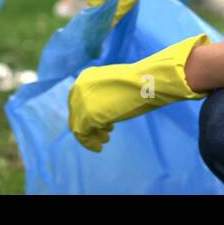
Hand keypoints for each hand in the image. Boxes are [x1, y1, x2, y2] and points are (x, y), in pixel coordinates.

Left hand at [68, 34, 209, 151]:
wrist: (147, 82)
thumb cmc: (139, 83)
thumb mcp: (115, 85)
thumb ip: (103, 95)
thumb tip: (99, 111)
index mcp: (85, 77)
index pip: (78, 101)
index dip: (87, 115)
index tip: (101, 125)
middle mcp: (79, 87)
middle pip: (76, 113)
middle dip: (88, 126)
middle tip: (104, 135)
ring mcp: (82, 101)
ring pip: (77, 124)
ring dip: (90, 134)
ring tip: (106, 138)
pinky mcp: (87, 115)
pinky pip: (81, 133)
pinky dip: (89, 143)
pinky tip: (99, 147)